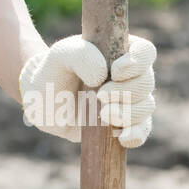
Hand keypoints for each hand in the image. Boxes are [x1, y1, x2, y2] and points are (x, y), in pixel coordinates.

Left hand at [18, 33, 156, 146]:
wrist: (41, 100)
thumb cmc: (53, 70)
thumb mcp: (61, 54)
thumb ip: (81, 54)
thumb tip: (103, 75)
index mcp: (120, 52)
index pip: (146, 51)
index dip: (138, 62)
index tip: (116, 71)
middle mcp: (129, 76)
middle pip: (147, 82)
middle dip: (127, 91)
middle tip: (101, 95)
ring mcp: (128, 101)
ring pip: (146, 106)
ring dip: (129, 112)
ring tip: (103, 114)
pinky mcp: (122, 124)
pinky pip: (141, 131)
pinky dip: (136, 134)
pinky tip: (122, 137)